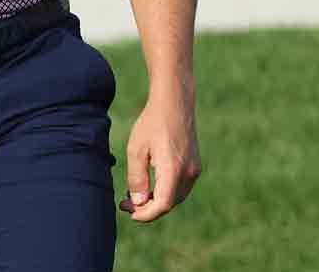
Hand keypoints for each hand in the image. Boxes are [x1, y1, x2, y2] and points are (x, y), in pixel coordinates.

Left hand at [120, 93, 201, 220]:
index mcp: (173, 170)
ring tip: (133, 196)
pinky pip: (180, 187)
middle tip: (124, 203)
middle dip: (147, 208)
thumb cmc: (152, 123)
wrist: (174, 103)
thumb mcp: (136, 149)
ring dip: (156, 200)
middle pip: (169, 203)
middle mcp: (188, 173)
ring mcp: (194, 169)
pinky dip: (164, 191)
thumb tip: (138, 202)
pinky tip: (148, 186)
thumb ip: (137, 177)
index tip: (129, 213)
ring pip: (175, 196)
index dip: (146, 214)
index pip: (162, 204)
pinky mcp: (194, 165)